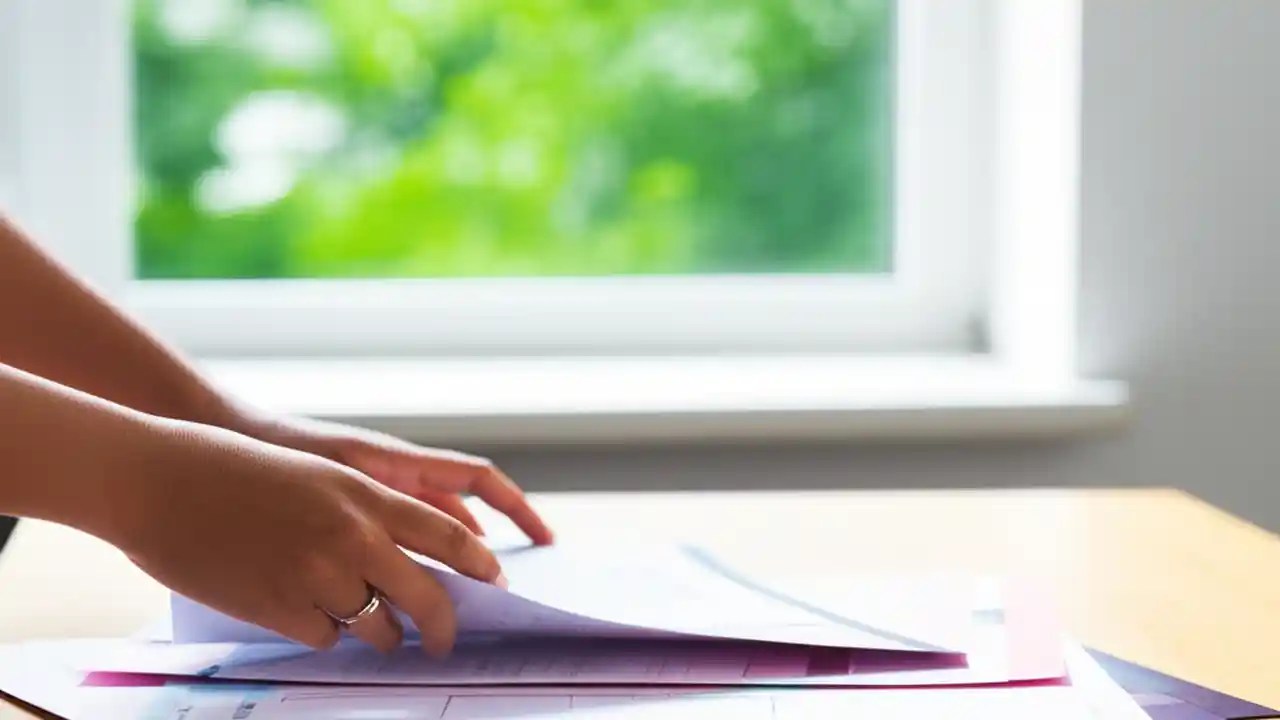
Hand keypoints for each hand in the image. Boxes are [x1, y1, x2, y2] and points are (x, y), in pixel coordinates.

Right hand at [107, 418, 501, 654]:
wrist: (159, 480)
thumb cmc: (236, 469)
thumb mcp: (319, 476)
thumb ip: (367, 511)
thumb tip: (410, 554)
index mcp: (365, 494)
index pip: (448, 536)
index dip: (479, 565)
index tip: (495, 582)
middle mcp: (352, 535)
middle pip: (427, 599)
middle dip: (443, 628)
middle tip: (443, 641)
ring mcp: (316, 575)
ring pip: (378, 628)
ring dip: (382, 635)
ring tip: (378, 632)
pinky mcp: (280, 609)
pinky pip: (327, 638)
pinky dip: (325, 633)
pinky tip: (305, 614)